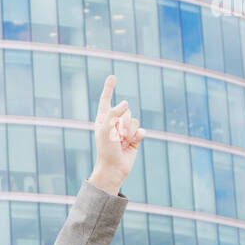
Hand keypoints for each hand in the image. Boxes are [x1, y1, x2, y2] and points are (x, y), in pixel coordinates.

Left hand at [88, 75, 143, 195]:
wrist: (114, 168)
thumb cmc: (106, 149)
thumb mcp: (106, 129)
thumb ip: (114, 113)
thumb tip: (126, 103)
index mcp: (103, 119)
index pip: (106, 100)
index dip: (109, 88)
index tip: (113, 76)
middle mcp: (114, 122)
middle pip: (126, 112)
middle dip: (123, 123)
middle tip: (116, 136)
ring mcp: (124, 129)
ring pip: (134, 120)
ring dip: (129, 131)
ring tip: (122, 141)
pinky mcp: (134, 137)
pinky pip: (141, 129)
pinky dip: (137, 136)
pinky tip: (131, 143)